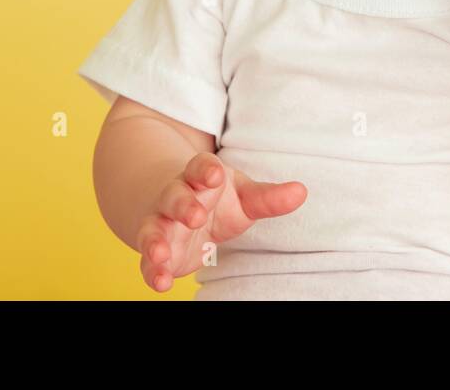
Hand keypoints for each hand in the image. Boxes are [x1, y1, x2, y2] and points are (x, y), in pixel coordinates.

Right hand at [136, 151, 306, 292]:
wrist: (178, 207)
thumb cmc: (218, 198)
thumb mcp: (244, 196)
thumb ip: (269, 197)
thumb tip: (301, 191)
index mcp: (201, 176)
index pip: (200, 166)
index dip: (206, 169)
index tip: (215, 175)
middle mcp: (176, 196)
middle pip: (175, 196)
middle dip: (183, 204)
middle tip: (196, 216)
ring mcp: (163, 223)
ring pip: (154, 228)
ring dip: (154, 241)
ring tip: (160, 254)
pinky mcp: (158, 248)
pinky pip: (148, 261)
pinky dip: (152, 271)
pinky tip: (161, 282)